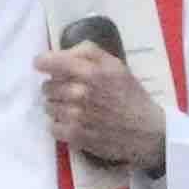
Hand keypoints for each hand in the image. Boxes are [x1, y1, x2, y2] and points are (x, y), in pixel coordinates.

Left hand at [36, 43, 165, 176]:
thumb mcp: (116, 65)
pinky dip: (60, 125)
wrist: (146, 132)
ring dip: (57, 106)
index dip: (42, 62)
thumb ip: (89, 52)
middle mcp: (79, 92)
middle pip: (46, 86)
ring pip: (47, 106)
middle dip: (56, 87)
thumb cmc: (130, 96)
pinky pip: (52, 126)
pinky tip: (74, 123)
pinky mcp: (74, 135)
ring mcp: (75, 115)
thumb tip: (62, 52)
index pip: (50, 62)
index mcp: (90, 71)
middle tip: (72, 92)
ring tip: (75, 109)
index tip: (42, 65)